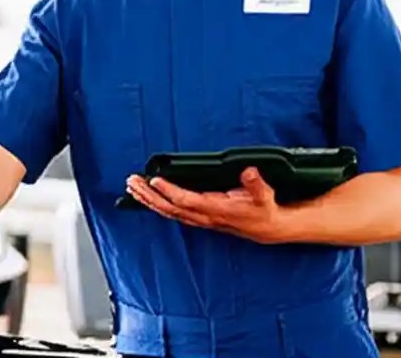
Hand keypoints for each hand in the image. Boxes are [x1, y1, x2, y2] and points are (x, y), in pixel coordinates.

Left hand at [125, 168, 287, 243]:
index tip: (155, 180)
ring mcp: (200, 219)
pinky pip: (172, 213)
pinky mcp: (198, 218)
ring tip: (132, 187)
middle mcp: (205, 216)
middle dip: (150, 196)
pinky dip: (156, 205)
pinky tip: (145, 198)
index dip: (170, 191)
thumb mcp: (265, 196)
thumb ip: (256, 185)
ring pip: (168, 212)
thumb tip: (249, 172)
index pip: (187, 201)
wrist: (268, 228)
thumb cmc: (264, 211)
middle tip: (133, 182)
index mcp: (217, 209)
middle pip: (170, 208)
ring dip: (148, 200)